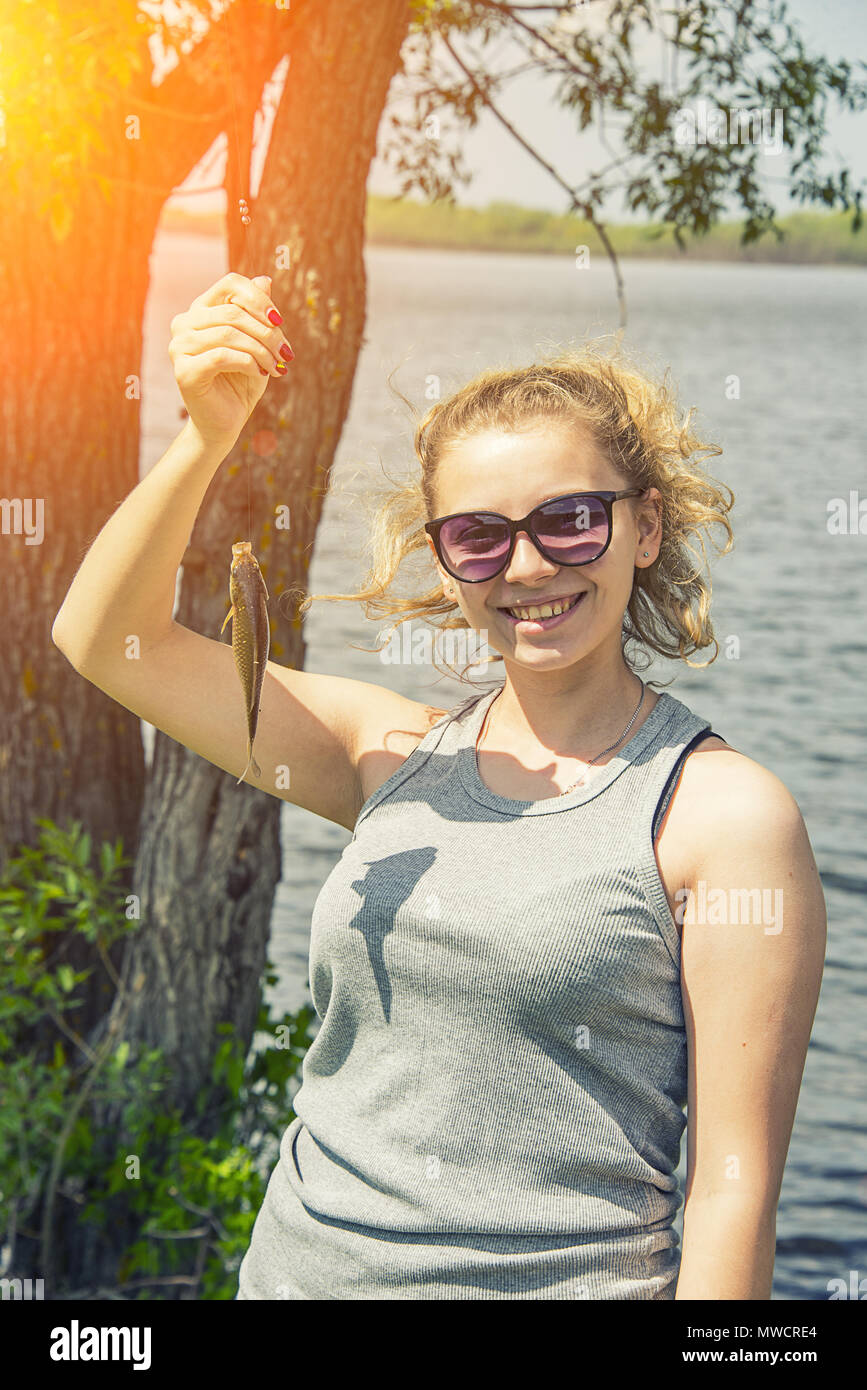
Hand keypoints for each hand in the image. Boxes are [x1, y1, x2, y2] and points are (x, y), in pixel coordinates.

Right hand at [168, 272, 293, 448]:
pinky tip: (261, 374)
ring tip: (276, 367)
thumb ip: (258, 313)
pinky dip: (249, 363)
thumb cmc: (242, 380)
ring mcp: (179, 346)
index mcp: (201, 309)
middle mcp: (184, 323)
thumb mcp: (257, 343)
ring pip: (229, 333)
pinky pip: (222, 356)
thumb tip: (265, 279)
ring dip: (261, 350)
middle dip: (267, 332)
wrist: (226, 422)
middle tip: (285, 353)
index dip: (259, 299)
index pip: (231, 284)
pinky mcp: (184, 371)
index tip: (280, 322)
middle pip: (233, 312)